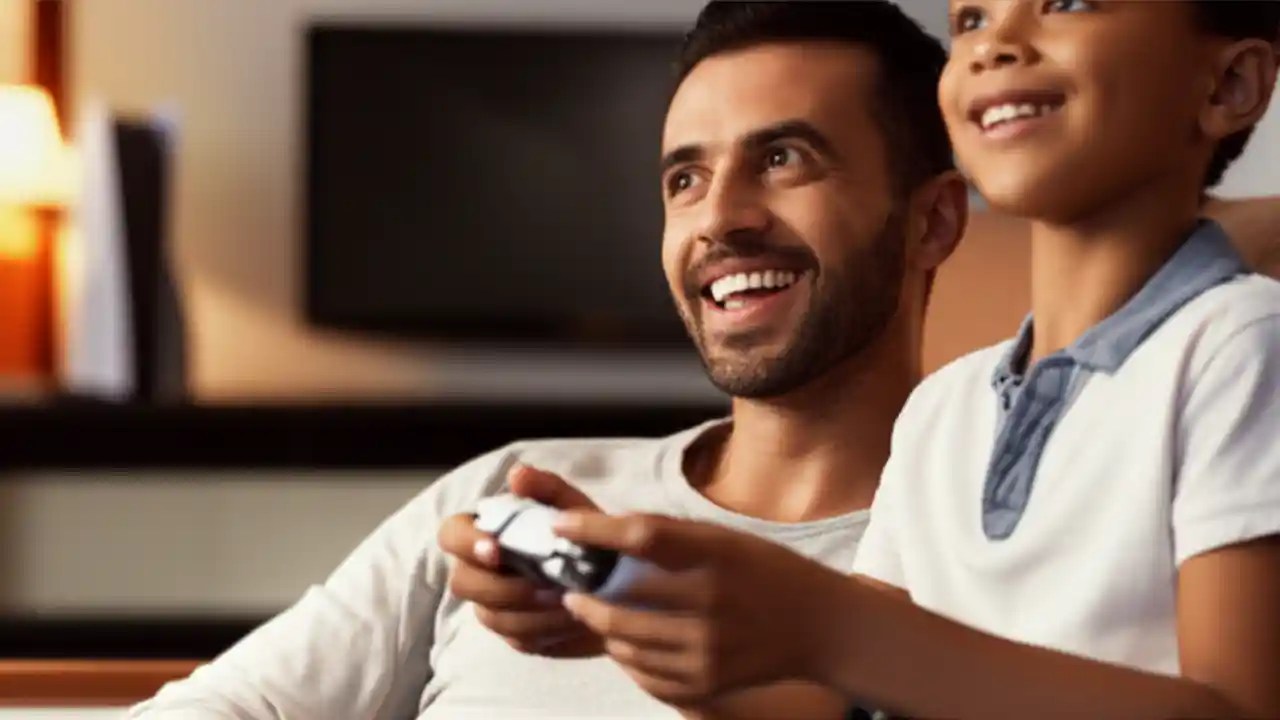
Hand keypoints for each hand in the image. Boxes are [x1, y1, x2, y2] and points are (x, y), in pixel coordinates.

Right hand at [438, 463, 602, 656]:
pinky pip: (517, 638)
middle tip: (544, 587)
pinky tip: (572, 618)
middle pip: (462, 583)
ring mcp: (494, 605)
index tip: (497, 549)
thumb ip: (546, 488)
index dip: (467, 543)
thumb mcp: (573, 507)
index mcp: (485, 531)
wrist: (617, 581)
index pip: (451, 534)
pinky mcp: (514, 633)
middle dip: (501, 588)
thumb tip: (517, 475)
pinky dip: (546, 630)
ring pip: (491, 616)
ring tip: (568, 603)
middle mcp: (479, 569)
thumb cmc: (586, 536)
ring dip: (530, 612)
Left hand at [553, 512, 852, 707]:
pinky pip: (646, 675)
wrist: (821, 626)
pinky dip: (627, 658)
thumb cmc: (765, 571)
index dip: (594, 530)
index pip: (642, 535)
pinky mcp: (709, 682)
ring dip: (600, 626)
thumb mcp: (726, 540)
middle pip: (623, 596)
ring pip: (626, 641)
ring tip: (590, 612)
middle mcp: (712, 600)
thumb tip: (607, 532)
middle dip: (584, 590)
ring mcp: (709, 647)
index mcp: (716, 553)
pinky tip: (624, 643)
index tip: (560, 525)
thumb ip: (673, 537)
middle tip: (568, 583)